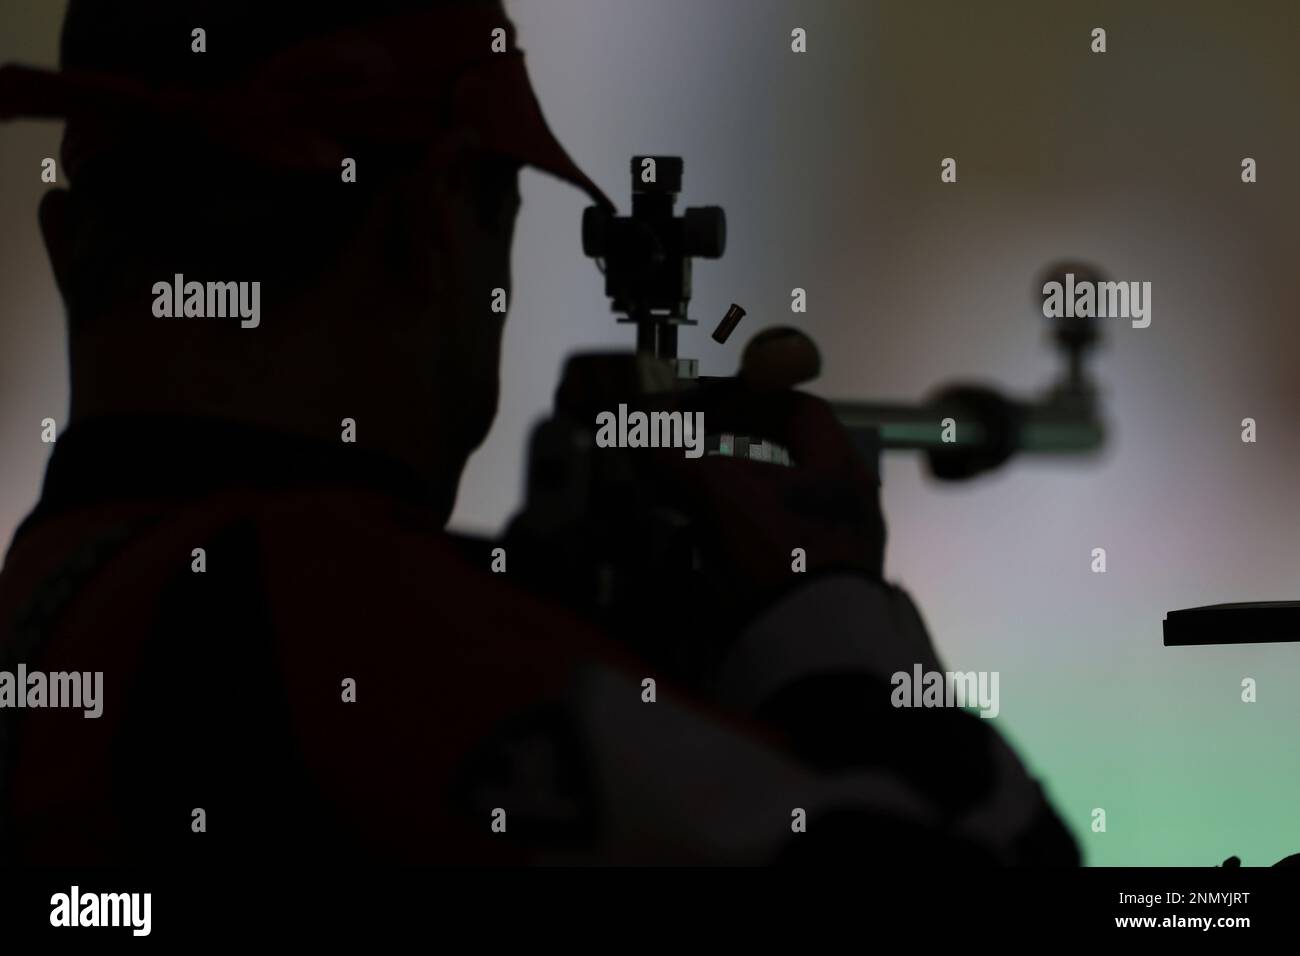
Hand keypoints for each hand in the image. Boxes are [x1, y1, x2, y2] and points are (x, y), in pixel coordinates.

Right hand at [658, 373, 886, 623]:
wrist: (809, 645)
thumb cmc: (782, 554)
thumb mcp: (720, 496)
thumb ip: (676, 463)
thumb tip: (638, 438)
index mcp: (841, 466)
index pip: (797, 410)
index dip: (744, 400)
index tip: (703, 408)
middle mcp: (850, 502)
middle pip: (788, 460)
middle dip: (734, 455)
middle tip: (693, 453)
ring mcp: (840, 547)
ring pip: (781, 505)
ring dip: (735, 500)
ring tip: (692, 503)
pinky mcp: (821, 586)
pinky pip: (778, 546)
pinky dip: (741, 540)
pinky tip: (710, 551)